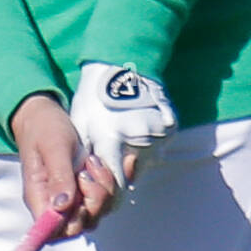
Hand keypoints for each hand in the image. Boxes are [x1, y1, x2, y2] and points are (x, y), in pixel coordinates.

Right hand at [10, 93, 116, 238]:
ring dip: (104, 187)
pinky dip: (114, 180)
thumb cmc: (43, 128)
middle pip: (81, 223)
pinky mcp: (86, 188)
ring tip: (93, 160)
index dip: (72, 224)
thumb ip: (59, 176)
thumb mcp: (52, 147)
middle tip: (88, 170)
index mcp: (39, 197)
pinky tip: (118, 162)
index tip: (79, 201)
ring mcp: (73, 196)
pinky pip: (107, 196)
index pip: (53, 231)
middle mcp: (56, 202)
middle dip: (94, 200)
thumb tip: (62, 207)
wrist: (46, 114)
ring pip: (97, 211)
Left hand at [70, 63, 177, 188]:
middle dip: (120, 169)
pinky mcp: (169, 130)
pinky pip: (158, 147)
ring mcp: (158, 137)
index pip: (115, 186)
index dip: (106, 185)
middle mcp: (139, 143)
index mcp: (113, 142)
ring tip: (122, 132)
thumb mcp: (81, 125)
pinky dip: (147, 143)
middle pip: (132, 175)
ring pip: (146, 162)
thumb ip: (85, 156)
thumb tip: (84, 181)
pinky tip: (135, 125)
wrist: (122, 64)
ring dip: (134, 156)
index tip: (98, 173)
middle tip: (110, 148)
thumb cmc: (96, 95)